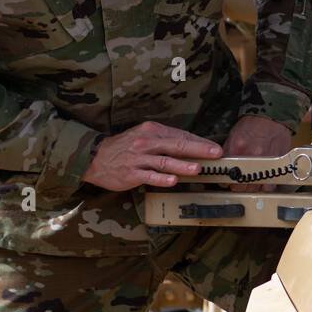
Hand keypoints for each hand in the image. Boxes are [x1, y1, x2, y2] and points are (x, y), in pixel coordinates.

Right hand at [82, 121, 222, 190]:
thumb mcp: (144, 136)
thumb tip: (191, 145)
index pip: (180, 135)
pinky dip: (161, 178)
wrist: (95, 157)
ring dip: (182, 165)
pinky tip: (173, 181)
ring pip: (164, 161)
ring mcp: (138, 158)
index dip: (199, 142)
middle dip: (198, 150)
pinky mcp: (131, 173)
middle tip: (215, 154)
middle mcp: (146, 142)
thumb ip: (165, 140)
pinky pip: (149, 176)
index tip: (215, 147)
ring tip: (198, 168)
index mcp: (152, 131)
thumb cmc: (124, 147)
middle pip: (176, 145)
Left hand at [223, 115, 292, 190]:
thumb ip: (228, 152)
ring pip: (254, 188)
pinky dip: (264, 187)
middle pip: (239, 185)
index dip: (225, 181)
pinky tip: (261, 183)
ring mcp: (265, 162)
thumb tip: (222, 166)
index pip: (225, 175)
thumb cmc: (252, 125)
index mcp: (237, 148)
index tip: (226, 181)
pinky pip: (269, 185)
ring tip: (249, 184)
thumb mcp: (233, 135)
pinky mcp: (276, 165)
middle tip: (237, 183)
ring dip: (249, 188)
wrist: (272, 118)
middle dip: (236, 187)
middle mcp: (251, 156)